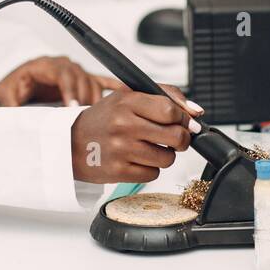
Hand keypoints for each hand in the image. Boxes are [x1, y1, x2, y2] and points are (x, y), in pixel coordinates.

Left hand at [0, 55, 123, 106]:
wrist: (18, 82)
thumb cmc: (13, 87)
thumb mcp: (5, 94)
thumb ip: (9, 103)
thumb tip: (12, 118)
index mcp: (46, 65)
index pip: (63, 74)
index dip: (70, 90)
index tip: (72, 107)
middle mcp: (65, 66)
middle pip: (82, 79)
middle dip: (85, 99)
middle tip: (87, 118)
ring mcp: (76, 73)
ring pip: (94, 83)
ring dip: (98, 101)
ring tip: (101, 119)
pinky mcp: (84, 81)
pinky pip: (103, 82)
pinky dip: (116, 87)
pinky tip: (129, 94)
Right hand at [70, 87, 202, 183]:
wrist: (71, 142)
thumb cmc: (104, 118)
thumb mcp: (128, 96)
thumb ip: (165, 96)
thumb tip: (198, 113)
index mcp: (127, 101)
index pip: (171, 110)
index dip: (184, 118)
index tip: (183, 122)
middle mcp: (123, 124)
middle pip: (176, 136)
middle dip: (181, 139)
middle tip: (173, 137)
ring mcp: (121, 150)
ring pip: (168, 158)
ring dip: (165, 155)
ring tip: (150, 147)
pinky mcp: (119, 172)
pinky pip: (153, 174)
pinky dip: (150, 168)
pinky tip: (137, 159)